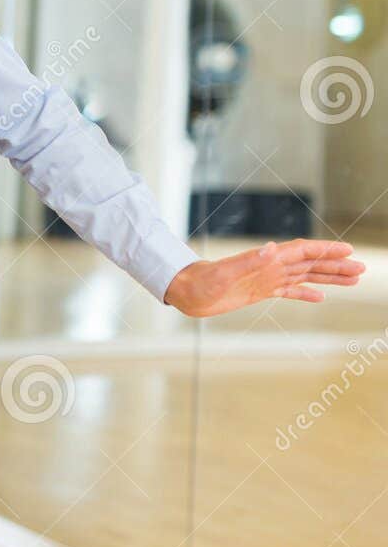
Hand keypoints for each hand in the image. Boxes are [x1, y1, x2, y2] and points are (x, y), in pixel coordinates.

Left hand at [164, 239, 363, 316]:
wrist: (186, 291)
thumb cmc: (202, 281)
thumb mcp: (225, 272)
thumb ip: (248, 261)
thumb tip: (271, 248)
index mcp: (266, 260)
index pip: (303, 252)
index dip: (325, 251)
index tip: (348, 251)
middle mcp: (270, 267)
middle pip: (310, 264)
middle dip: (335, 265)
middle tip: (361, 269)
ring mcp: (266, 279)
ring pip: (304, 277)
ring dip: (327, 278)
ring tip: (352, 280)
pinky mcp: (259, 292)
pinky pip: (288, 292)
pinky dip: (305, 294)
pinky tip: (320, 298)